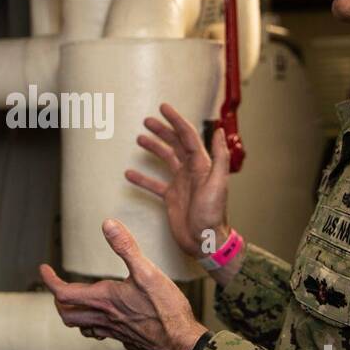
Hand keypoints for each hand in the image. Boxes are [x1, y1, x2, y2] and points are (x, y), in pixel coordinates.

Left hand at [38, 219, 208, 349]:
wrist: (181, 343)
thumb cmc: (166, 309)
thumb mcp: (148, 272)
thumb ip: (126, 248)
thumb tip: (108, 225)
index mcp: (104, 299)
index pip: (64, 292)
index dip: (50, 280)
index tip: (44, 269)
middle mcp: (104, 318)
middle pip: (67, 314)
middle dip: (59, 299)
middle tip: (58, 286)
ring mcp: (114, 332)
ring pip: (82, 326)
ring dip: (73, 314)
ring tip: (76, 302)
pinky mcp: (126, 339)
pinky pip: (100, 334)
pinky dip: (93, 324)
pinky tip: (104, 318)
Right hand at [126, 102, 231, 262]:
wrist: (205, 241)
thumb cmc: (212, 215)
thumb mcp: (218, 183)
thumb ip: (220, 157)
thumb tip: (219, 130)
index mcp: (201, 164)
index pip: (187, 136)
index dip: (175, 120)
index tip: (163, 108)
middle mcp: (191, 171)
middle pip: (175, 144)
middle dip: (162, 131)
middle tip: (147, 121)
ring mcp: (180, 184)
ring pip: (165, 160)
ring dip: (154, 148)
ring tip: (139, 139)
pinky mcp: (171, 198)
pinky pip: (154, 184)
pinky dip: (142, 178)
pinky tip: (129, 174)